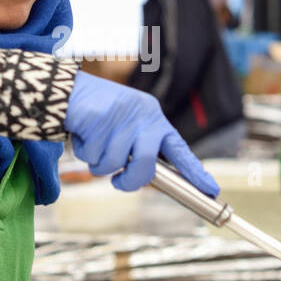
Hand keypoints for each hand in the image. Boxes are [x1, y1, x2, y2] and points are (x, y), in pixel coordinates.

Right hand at [64, 72, 218, 195]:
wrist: (68, 90)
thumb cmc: (99, 116)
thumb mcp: (126, 127)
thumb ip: (138, 149)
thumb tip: (144, 178)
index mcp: (153, 118)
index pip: (178, 148)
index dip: (195, 171)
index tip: (212, 190)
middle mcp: (143, 116)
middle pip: (145, 164)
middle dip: (130, 180)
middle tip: (119, 181)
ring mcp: (121, 117)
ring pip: (113, 164)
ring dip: (99, 163)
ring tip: (93, 143)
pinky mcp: (99, 119)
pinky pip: (93, 156)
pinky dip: (84, 152)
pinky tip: (83, 134)